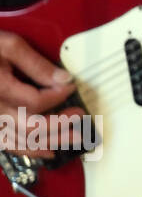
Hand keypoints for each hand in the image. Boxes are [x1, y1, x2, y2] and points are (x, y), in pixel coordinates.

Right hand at [0, 29, 81, 158]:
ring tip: (73, 139)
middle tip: (80, 115)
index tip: (71, 87)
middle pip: (29, 128)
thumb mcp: (8, 46)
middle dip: (60, 125)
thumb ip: (36, 63)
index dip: (58, 96)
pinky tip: (46, 150)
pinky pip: (5, 143)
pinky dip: (26, 149)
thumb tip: (63, 79)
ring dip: (48, 143)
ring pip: (18, 141)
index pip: (35, 102)